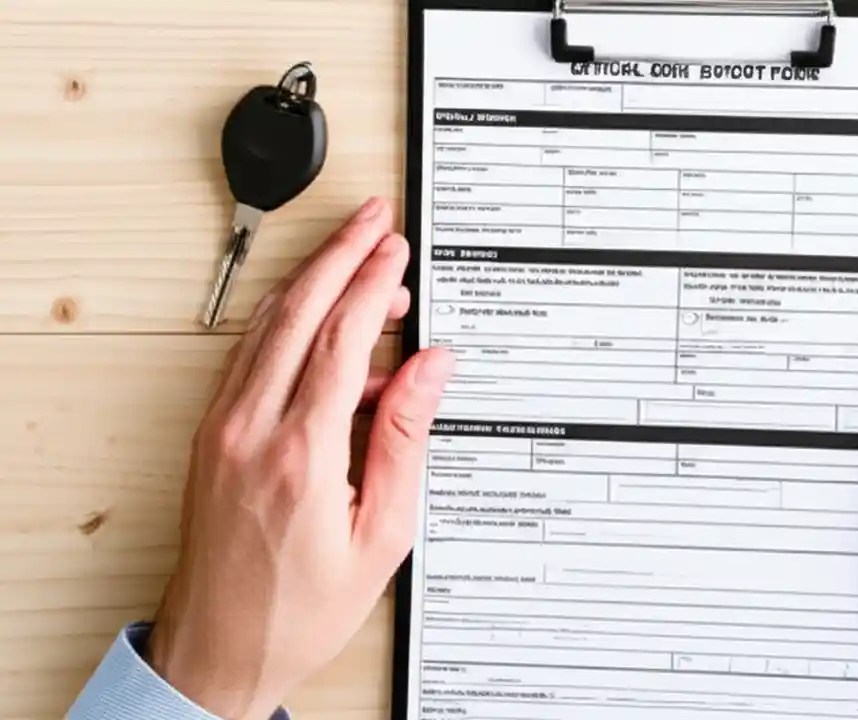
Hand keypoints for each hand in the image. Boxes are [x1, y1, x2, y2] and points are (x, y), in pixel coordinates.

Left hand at [148, 197, 453, 718]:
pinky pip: (247, 354)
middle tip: (372, 219)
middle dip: (339, 254)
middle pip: (297, 311)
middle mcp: (249, 429)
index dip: (373, 284)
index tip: (396, 253)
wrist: (220, 646)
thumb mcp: (381, 534)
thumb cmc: (301, 607)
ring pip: (266, 324)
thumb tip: (429, 371)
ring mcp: (220, 428)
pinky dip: (283, 319)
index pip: (343, 337)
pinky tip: (309, 308)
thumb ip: (405, 440)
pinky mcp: (208, 435)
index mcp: (301, 453)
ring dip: (311, 280)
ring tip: (353, 256)